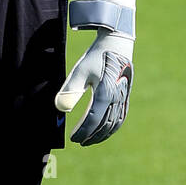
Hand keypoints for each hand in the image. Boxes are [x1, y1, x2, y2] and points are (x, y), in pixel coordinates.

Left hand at [55, 31, 132, 145]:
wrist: (116, 42)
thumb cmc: (96, 56)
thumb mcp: (80, 71)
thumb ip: (70, 90)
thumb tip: (60, 108)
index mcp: (105, 94)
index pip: (93, 121)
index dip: (83, 132)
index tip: (73, 139)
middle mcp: (116, 98)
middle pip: (104, 125)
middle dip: (92, 136)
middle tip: (80, 142)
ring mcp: (123, 97)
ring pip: (115, 122)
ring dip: (103, 134)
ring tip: (92, 139)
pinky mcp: (126, 94)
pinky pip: (121, 116)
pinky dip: (113, 126)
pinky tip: (106, 128)